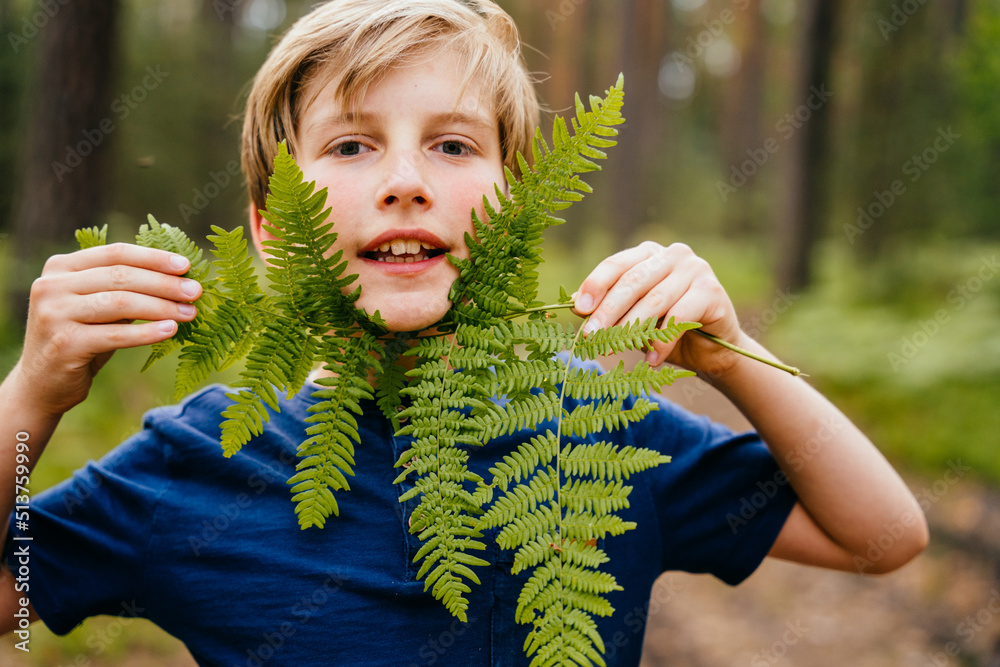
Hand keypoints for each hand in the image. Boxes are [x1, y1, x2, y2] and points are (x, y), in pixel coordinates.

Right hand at [13, 243, 201, 415]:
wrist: (42, 383)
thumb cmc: (81, 338)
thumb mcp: (97, 307)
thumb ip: (123, 288)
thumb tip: (179, 278)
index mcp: (60, 267)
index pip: (115, 253)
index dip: (153, 257)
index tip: (185, 265)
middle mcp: (52, 286)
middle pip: (121, 276)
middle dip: (164, 283)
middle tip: (195, 291)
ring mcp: (55, 314)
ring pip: (121, 303)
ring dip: (162, 307)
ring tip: (190, 312)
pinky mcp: (65, 344)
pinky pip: (116, 334)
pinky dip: (147, 332)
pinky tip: (170, 330)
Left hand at [572, 241, 743, 376]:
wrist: (712, 350)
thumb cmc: (665, 329)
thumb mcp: (631, 318)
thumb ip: (607, 307)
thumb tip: (573, 306)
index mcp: (648, 254)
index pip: (616, 264)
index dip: (595, 285)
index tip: (579, 310)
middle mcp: (672, 254)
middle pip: (632, 281)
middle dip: (608, 311)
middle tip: (590, 336)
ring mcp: (695, 269)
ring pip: (654, 300)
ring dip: (630, 328)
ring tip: (613, 350)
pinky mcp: (712, 291)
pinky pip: (680, 316)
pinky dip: (662, 341)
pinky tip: (651, 359)